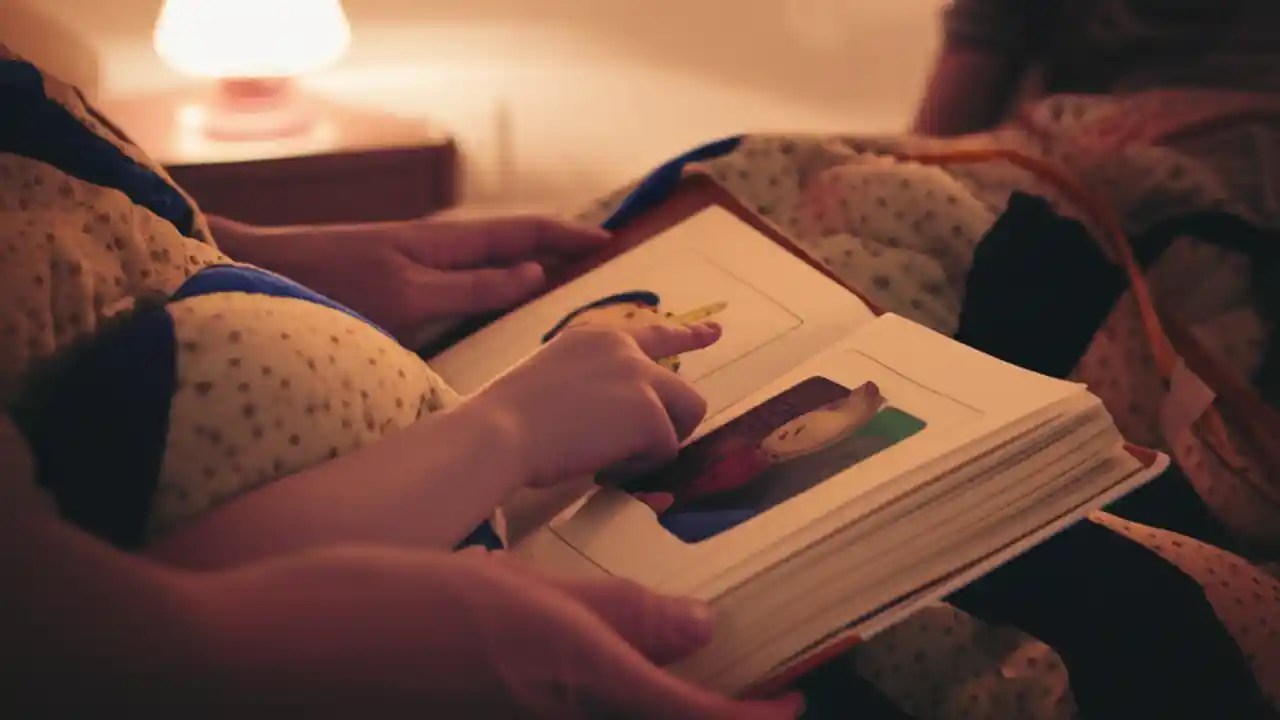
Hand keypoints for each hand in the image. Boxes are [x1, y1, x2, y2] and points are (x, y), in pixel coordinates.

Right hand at [197, 546, 802, 717]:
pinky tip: (577, 680)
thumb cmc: (372, 603)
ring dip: (647, 704)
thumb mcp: (508, 587)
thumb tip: (702, 630)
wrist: (253, 662)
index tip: (792, 707)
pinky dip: (591, 704)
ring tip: (661, 673)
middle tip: (733, 689)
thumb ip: (609, 613)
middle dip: (701, 714)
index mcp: (563, 677)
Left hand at [213, 214, 608, 342]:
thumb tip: (534, 275)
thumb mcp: (409, 297)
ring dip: (527, 262)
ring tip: (563, 277)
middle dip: (556, 246)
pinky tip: (494, 295)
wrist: (256, 273)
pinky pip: (464, 274)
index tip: (609, 243)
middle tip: (599, 262)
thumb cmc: (329, 287)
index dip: (567, 237)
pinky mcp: (396, 279)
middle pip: (510, 241)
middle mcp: (434, 246)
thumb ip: (472, 287)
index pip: (522, 233)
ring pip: (487, 258)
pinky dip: (494, 279)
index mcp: (444, 244)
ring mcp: (415, 260)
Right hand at [469, 322, 721, 487]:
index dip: (687, 335)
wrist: (499, 431)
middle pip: (681, 390)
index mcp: (595, 338)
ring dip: (656, 444)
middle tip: (656, 445)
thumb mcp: (553, 382)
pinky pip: (665, 450)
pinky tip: (604, 466)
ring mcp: (641, 378)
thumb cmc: (508, 420)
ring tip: (612, 458)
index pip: (652, 334)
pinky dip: (640, 467)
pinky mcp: (650, 413)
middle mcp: (624, 349)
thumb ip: (593, 386)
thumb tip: (621, 419)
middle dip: (674, 422)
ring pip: (684, 418)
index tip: (713, 332)